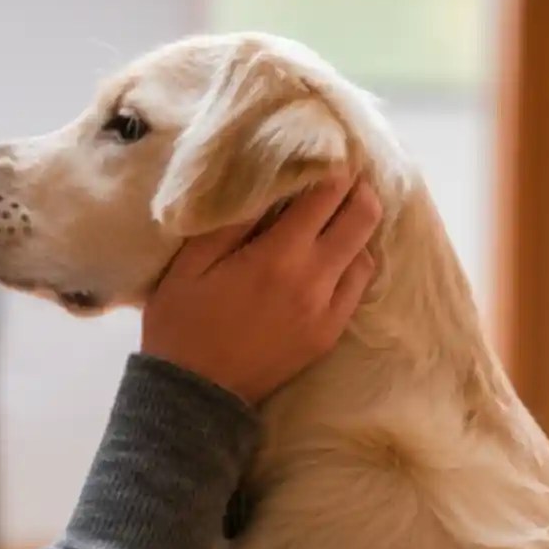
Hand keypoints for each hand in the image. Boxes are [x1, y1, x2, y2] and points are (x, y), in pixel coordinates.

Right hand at [141, 173, 381, 404]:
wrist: (195, 397)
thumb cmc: (182, 323)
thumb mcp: (190, 265)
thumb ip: (229, 222)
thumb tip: (263, 184)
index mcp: (277, 257)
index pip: (325, 194)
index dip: (330, 167)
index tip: (323, 151)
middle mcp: (313, 281)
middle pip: (362, 217)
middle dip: (355, 190)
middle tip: (339, 176)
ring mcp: (327, 311)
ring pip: (366, 252)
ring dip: (355, 228)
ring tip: (337, 213)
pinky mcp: (328, 334)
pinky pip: (357, 288)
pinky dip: (352, 263)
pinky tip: (334, 254)